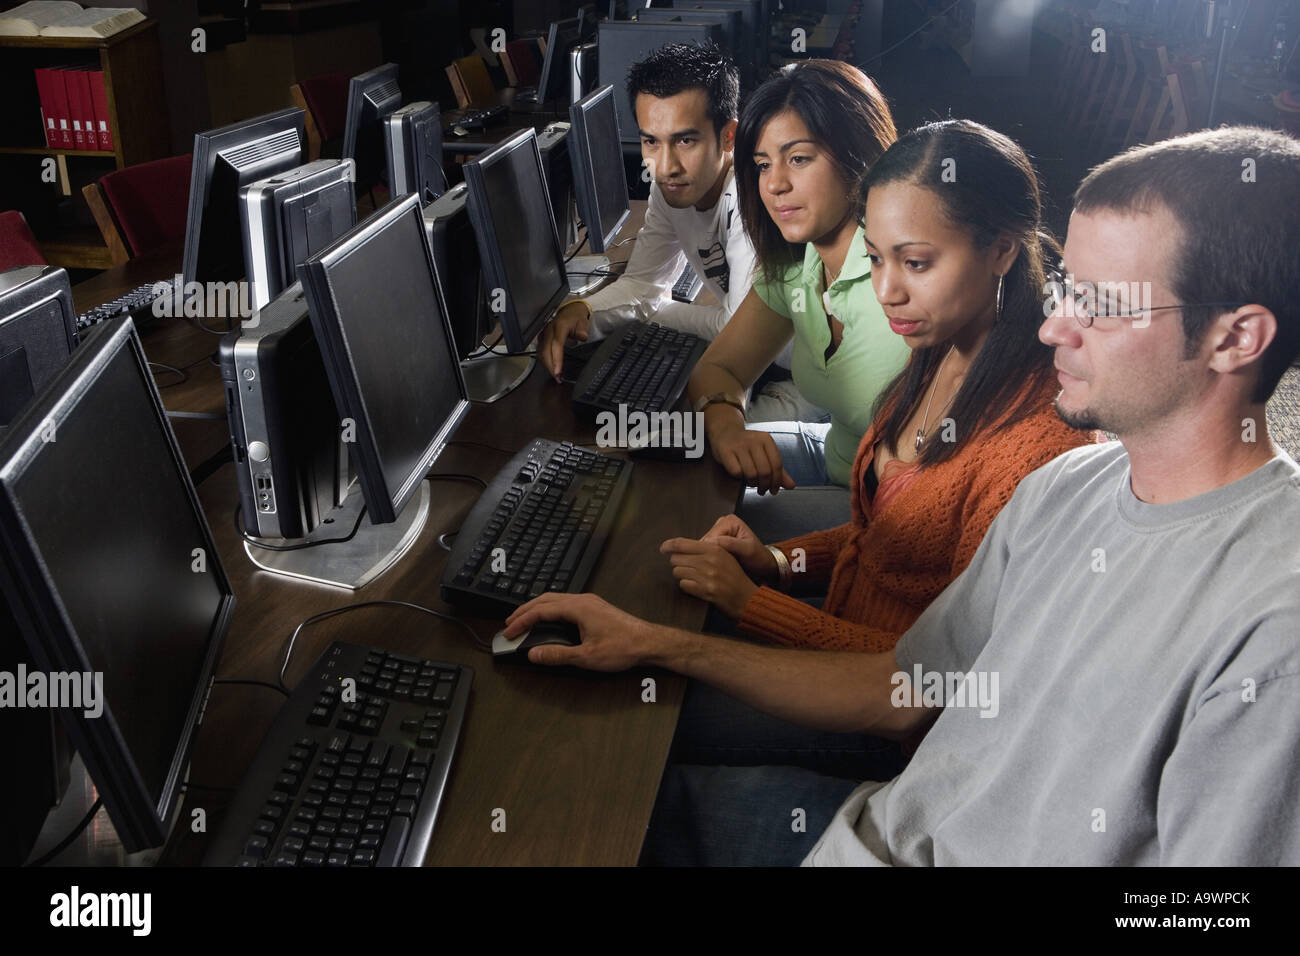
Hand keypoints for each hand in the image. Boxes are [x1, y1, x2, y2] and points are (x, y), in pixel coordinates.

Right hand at [503, 592, 655, 669]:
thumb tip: (534, 653)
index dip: (521, 621)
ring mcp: (589, 602)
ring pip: (555, 599)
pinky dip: (550, 610)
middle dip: (524, 611)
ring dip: (537, 609)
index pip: (540, 611)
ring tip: (524, 621)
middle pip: (545, 600)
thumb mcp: (587, 656)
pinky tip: (548, 620)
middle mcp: (582, 600)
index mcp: (578, 607)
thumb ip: (557, 655)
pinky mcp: (595, 608)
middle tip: (509, 625)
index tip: (508, 632)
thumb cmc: (624, 647)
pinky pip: (565, 603)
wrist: (649, 643)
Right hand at [538, 301, 591, 380]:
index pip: (556, 345)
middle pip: (546, 351)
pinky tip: (551, 368)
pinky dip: (545, 361)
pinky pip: (540, 351)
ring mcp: (544, 334)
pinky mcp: (542, 338)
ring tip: (555, 376)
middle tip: (558, 378)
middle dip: (551, 367)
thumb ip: (582, 330)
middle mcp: (549, 330)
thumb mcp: (583, 322)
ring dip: (547, 366)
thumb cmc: (576, 318)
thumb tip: (583, 336)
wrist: (570, 310)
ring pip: (541, 353)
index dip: (556, 359)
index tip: (558, 371)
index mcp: (559, 326)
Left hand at [659, 537, 759, 618]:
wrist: (746, 597)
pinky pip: (683, 585)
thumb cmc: (734, 576)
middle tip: (687, 568)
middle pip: (676, 558)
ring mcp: (706, 576)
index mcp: (713, 549)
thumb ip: (705, 549)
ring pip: (678, 572)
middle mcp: (709, 561)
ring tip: (694, 578)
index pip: (682, 543)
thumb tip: (679, 547)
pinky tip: (696, 587)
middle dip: (678, 563)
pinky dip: (687, 586)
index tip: (663, 548)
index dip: (669, 545)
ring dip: (682, 575)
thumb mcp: (724, 556)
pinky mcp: (704, 590)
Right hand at [700, 514, 777, 583]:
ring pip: (704, 546)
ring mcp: (718, 531)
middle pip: (706, 541)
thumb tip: (712, 542)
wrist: (763, 563)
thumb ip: (731, 544)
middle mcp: (722, 523)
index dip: (711, 551)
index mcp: (730, 521)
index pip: (711, 537)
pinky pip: (707, 549)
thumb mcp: (748, 550)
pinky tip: (718, 563)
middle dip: (710, 554)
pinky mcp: (716, 540)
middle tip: (718, 565)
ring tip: (719, 564)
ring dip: (709, 556)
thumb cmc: (758, 557)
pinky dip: (710, 557)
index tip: (716, 562)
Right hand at [707, 415, 795, 494]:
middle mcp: (754, 440)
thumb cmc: (746, 445)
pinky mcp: (726, 451)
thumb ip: (778, 469)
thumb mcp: (764, 453)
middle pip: (765, 471)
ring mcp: (739, 445)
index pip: (777, 464)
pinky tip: (739, 475)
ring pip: (751, 473)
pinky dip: (739, 477)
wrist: (725, 431)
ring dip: (752, 483)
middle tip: (762, 490)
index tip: (774, 490)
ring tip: (751, 483)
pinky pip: (736, 472)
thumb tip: (791, 485)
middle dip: (764, 485)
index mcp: (766, 439)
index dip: (777, 481)